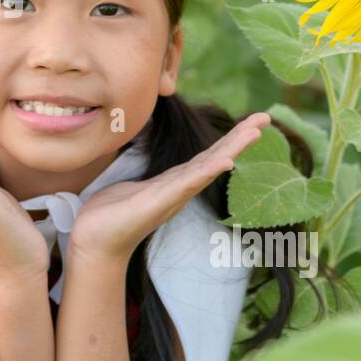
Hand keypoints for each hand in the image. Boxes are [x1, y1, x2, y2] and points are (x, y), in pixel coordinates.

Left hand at [70, 112, 272, 263]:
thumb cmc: (110, 215)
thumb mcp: (132, 189)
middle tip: (266, 117)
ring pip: (207, 167)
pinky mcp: (158, 202)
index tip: (252, 121)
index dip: (230, 138)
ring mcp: (172, 196)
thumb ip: (147, 181)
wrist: (94, 242)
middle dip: (240, 137)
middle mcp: (179, 189)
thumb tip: (147, 170)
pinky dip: (207, 172)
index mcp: (174, 183)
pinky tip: (227, 162)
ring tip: (254, 131)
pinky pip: (187, 183)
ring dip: (232, 148)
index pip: (207, 156)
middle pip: (215, 157)